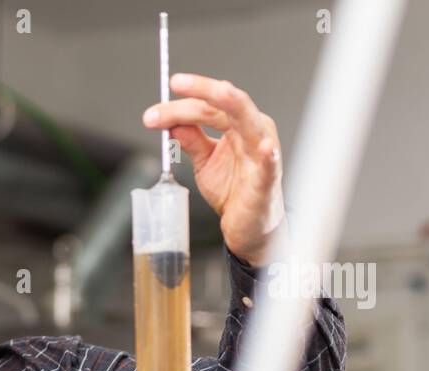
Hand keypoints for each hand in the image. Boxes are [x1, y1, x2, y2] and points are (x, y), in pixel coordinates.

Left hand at [144, 73, 284, 266]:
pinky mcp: (267, 179)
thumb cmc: (233, 189)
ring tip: (219, 92)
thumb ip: (191, 140)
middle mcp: (254, 131)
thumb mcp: (205, 161)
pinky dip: (267, 155)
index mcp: (238, 125)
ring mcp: (263, 153)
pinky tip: (264, 147)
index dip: (184, 101)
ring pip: (250, 122)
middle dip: (200, 94)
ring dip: (232, 105)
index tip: (159, 104)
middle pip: (227, 105)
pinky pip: (269, 164)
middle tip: (174, 88)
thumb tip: (171, 123)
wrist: (248, 225)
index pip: (210, 105)